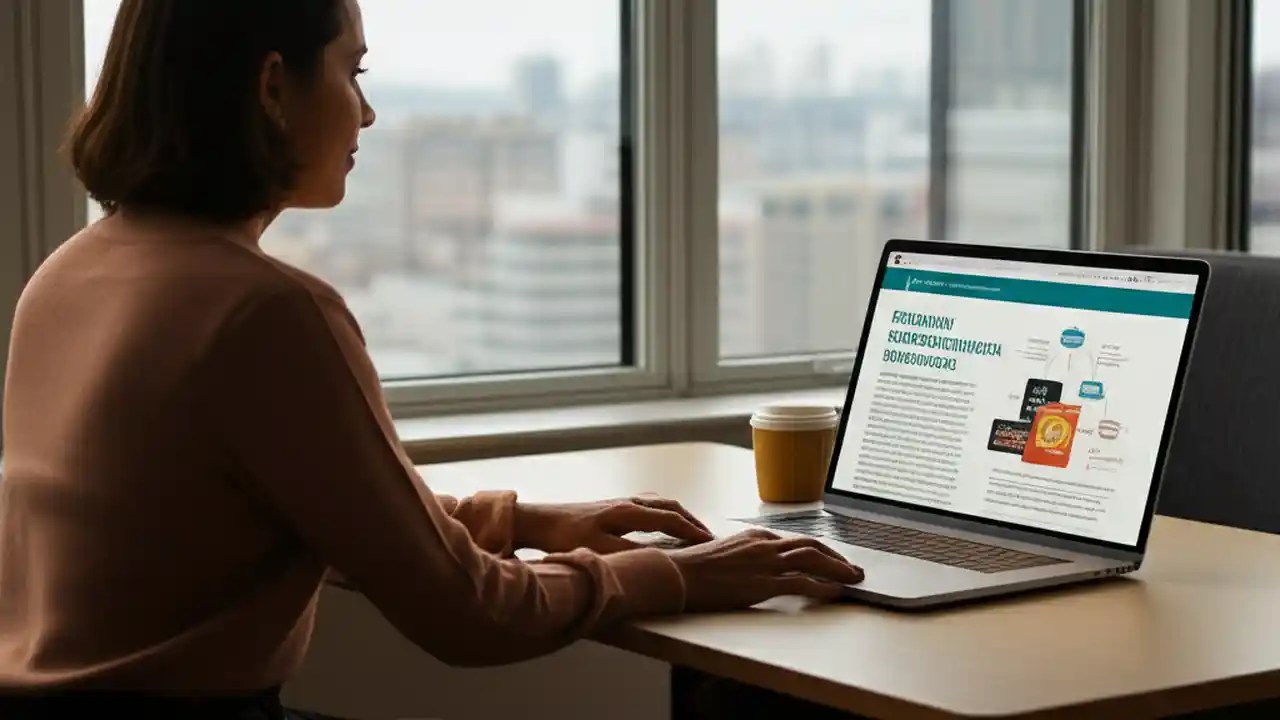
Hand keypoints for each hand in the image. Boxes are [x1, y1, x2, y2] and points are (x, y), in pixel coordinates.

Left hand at [514, 495, 714, 553]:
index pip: (671, 519)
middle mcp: (628, 502)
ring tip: (692, 529)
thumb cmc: (565, 538)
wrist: (538, 520)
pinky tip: (662, 522)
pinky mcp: (611, 506)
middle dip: (692, 520)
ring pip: (660, 503)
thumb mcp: (598, 551)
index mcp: (628, 512)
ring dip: (679, 514)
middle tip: (710, 536)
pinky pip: (649, 505)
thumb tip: (657, 560)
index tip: (712, 542)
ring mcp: (619, 502)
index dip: (693, 531)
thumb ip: (629, 555)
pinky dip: (665, 512)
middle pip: (670, 506)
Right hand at [668, 528, 863, 610]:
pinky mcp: (763, 583)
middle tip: (854, 568)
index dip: (818, 550)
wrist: (676, 574)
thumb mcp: (724, 554)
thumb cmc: (692, 568)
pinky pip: (802, 583)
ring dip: (838, 569)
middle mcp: (764, 544)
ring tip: (854, 580)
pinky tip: (836, 592)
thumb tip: (753, 568)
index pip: (794, 540)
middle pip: (811, 545)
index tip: (830, 559)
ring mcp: (765, 562)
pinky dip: (823, 587)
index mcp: (754, 536)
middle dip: (836, 556)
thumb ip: (744, 557)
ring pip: (813, 560)